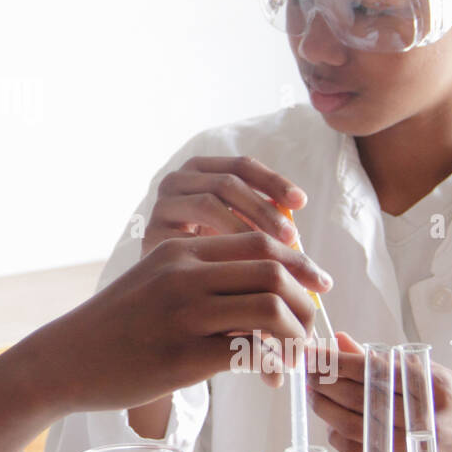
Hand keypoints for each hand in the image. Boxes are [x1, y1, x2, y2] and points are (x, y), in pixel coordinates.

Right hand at [17, 231, 331, 416]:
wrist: (67, 358)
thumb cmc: (117, 324)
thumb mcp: (155, 280)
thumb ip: (203, 275)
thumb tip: (267, 287)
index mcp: (180, 250)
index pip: (260, 242)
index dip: (301, 263)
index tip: (319, 287)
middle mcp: (185, 275)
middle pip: (274, 270)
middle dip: (307, 301)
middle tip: (312, 327)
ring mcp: (184, 315)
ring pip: (271, 310)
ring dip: (296, 335)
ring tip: (294, 357)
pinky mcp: (184, 357)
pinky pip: (251, 354)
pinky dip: (273, 366)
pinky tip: (269, 378)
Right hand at [141, 156, 308, 259]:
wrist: (160, 286)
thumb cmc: (206, 255)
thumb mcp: (235, 229)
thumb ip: (259, 219)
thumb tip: (297, 224)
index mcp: (201, 170)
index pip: (242, 166)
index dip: (273, 181)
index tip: (300, 203)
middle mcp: (178, 180)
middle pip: (227, 182)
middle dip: (263, 207)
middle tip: (291, 236)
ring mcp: (162, 205)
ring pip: (209, 203)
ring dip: (245, 226)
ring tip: (271, 253)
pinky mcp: (150, 231)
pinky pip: (188, 233)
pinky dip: (218, 248)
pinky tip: (241, 268)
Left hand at [309, 335, 451, 451]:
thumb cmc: (450, 403)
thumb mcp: (427, 371)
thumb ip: (383, 359)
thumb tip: (338, 340)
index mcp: (434, 385)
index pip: (374, 369)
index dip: (337, 361)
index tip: (314, 352)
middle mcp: (427, 417)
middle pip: (360, 397)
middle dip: (325, 382)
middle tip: (307, 372)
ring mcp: (416, 447)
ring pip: (355, 425)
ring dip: (325, 408)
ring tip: (312, 393)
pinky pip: (358, 451)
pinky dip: (337, 434)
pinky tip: (331, 421)